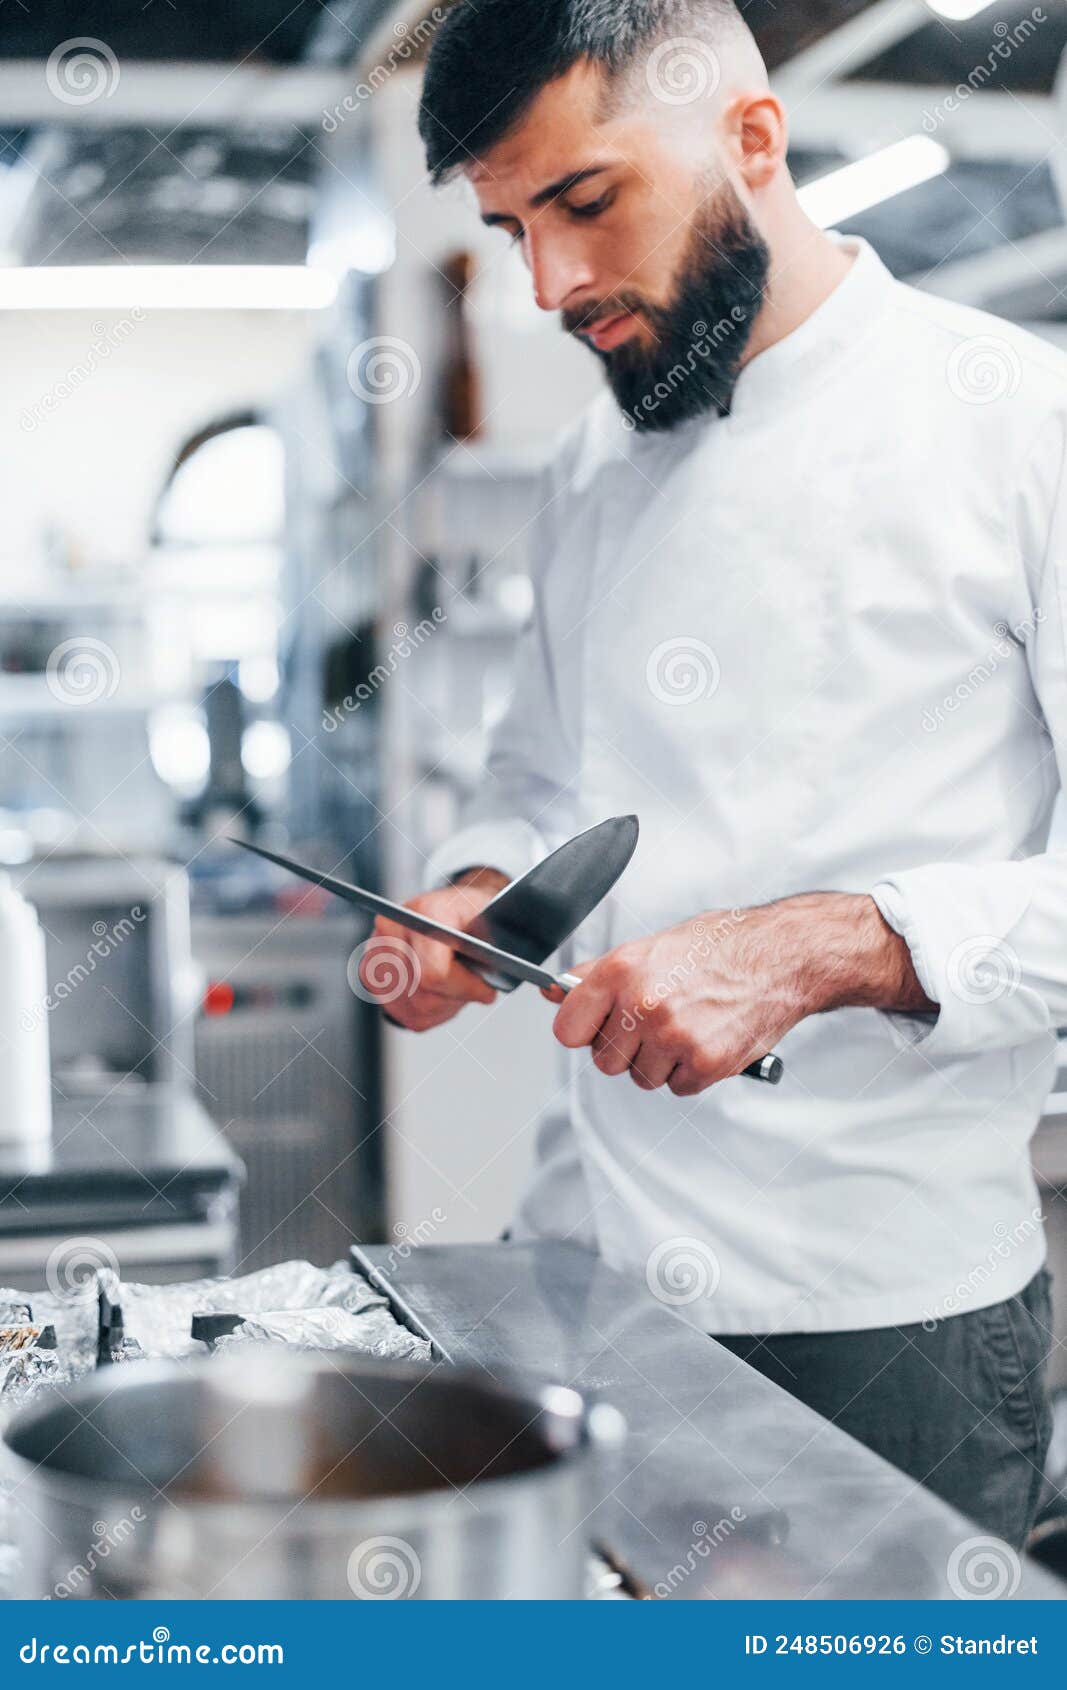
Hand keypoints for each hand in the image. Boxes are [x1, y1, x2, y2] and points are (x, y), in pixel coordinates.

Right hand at [358, 866, 508, 1031]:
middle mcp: (391, 930)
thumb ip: (489, 946)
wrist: (452, 909)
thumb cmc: (471, 915)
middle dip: (457, 996)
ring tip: (456, 984)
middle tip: (474, 986)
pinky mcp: (372, 980)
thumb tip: (488, 975)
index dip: (464, 987)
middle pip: (424, 995)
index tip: (485, 989)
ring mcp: (376, 955)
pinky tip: (440, 991)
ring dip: (445, 1004)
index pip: (433, 972)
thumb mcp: (492, 922)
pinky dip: (431, 1010)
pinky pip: (408, 1015)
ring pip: (417, 1008)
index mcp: (422, 911)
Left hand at [546, 892, 932, 1096]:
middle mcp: (643, 1005)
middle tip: (656, 1023)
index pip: (568, 1029)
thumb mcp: (651, 947)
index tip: (596, 1028)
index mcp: (622, 971)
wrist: (781, 956)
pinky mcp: (705, 1063)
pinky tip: (707, 1038)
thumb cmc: (719, 946)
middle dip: (626, 1048)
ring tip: (688, 1026)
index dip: (584, 1031)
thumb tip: (553, 992)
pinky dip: (691, 1071)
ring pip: (641, 1078)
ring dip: (660, 1061)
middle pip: (605, 1061)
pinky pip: (677, 1086)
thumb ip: (598, 974)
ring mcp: (674, 1037)